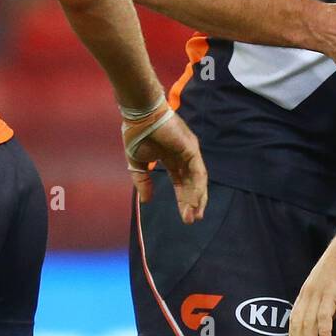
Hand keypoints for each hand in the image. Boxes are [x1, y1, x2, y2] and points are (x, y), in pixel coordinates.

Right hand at [124, 108, 207, 223]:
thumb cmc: (137, 134)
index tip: (185, 217)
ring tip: (196, 215)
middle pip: (192, 184)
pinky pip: (198, 171)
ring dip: (198, 198)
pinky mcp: (191, 148)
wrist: (139, 115)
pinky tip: (196, 201)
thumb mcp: (137, 164)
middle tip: (193, 220)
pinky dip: (198, 187)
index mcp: (171, 159)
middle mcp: (184, 156)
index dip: (182, 200)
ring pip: (198, 180)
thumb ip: (143, 182)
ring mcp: (190, 152)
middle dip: (193, 203)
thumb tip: (147, 200)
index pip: (181, 183)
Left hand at [289, 227, 335, 335]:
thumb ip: (330, 301)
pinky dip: (324, 331)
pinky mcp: (332, 290)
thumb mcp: (333, 284)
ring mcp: (319, 290)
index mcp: (308, 289)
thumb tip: (329, 317)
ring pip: (309, 322)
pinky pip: (325, 315)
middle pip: (300, 323)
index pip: (296, 316)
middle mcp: (309, 291)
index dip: (294, 335)